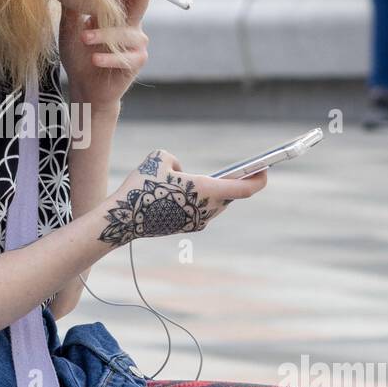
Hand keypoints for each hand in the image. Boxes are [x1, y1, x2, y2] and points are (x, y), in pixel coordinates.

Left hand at [59, 0, 155, 108]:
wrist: (85, 87)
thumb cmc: (79, 56)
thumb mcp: (70, 29)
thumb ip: (71, 8)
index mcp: (118, 14)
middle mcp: (132, 26)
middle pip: (140, 3)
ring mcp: (137, 44)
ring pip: (124, 33)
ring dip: (104, 35)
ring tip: (84, 38)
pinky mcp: (136, 62)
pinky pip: (124, 57)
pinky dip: (108, 58)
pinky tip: (95, 59)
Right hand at [96, 147, 267, 247]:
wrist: (123, 219)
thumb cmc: (141, 186)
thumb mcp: (158, 158)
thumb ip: (176, 159)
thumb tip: (180, 172)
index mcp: (206, 190)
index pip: (245, 188)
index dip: (258, 178)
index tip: (265, 170)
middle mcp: (206, 210)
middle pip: (230, 196)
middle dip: (235, 183)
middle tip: (244, 170)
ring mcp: (196, 222)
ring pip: (215, 205)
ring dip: (217, 193)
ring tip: (217, 180)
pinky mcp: (184, 228)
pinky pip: (200, 211)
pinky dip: (200, 201)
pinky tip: (192, 193)